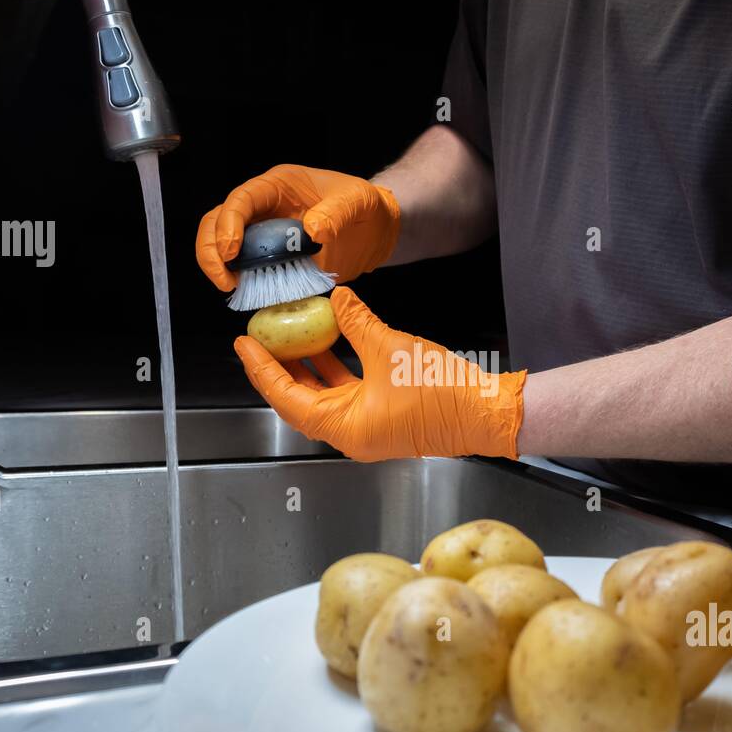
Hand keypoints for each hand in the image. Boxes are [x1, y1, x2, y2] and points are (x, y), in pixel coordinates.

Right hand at [196, 165, 400, 291]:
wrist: (376, 231)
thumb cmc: (366, 207)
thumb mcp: (358, 202)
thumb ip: (337, 211)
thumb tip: (313, 229)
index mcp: (278, 185)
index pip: (242, 199)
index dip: (229, 223)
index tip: (231, 251)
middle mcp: (264, 208)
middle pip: (216, 221)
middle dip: (211, 249)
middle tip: (225, 280)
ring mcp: (263, 234)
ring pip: (221, 245)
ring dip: (218, 267)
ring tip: (232, 288)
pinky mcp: (271, 259)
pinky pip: (245, 269)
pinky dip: (241, 283)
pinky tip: (248, 296)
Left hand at [233, 287, 524, 460]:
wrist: (486, 412)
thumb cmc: (442, 394)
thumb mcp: (391, 349)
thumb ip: (357, 322)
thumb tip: (336, 298)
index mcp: (344, 428)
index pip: (287, 398)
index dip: (262, 370)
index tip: (245, 344)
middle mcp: (350, 432)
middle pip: (300, 398)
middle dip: (281, 366)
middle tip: (263, 334)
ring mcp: (367, 425)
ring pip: (324, 393)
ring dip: (308, 364)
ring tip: (292, 332)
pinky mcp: (384, 414)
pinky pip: (347, 389)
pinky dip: (335, 366)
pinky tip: (331, 339)